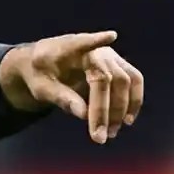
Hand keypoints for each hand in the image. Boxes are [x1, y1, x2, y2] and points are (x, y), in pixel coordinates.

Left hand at [0, 31, 143, 143]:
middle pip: (112, 77)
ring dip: (124, 107)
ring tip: (111, 132)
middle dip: (109, 109)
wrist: (46, 64)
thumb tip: (83, 114)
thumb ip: (61, 97)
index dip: (98, 40)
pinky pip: (133, 81)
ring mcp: (111, 57)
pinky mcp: (119, 66)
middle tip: (100, 136)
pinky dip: (133, 100)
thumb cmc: (40, 73)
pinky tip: (125, 120)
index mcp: (71, 48)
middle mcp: (97, 50)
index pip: (85, 43)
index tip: (110, 36)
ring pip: (128, 79)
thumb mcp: (41, 87)